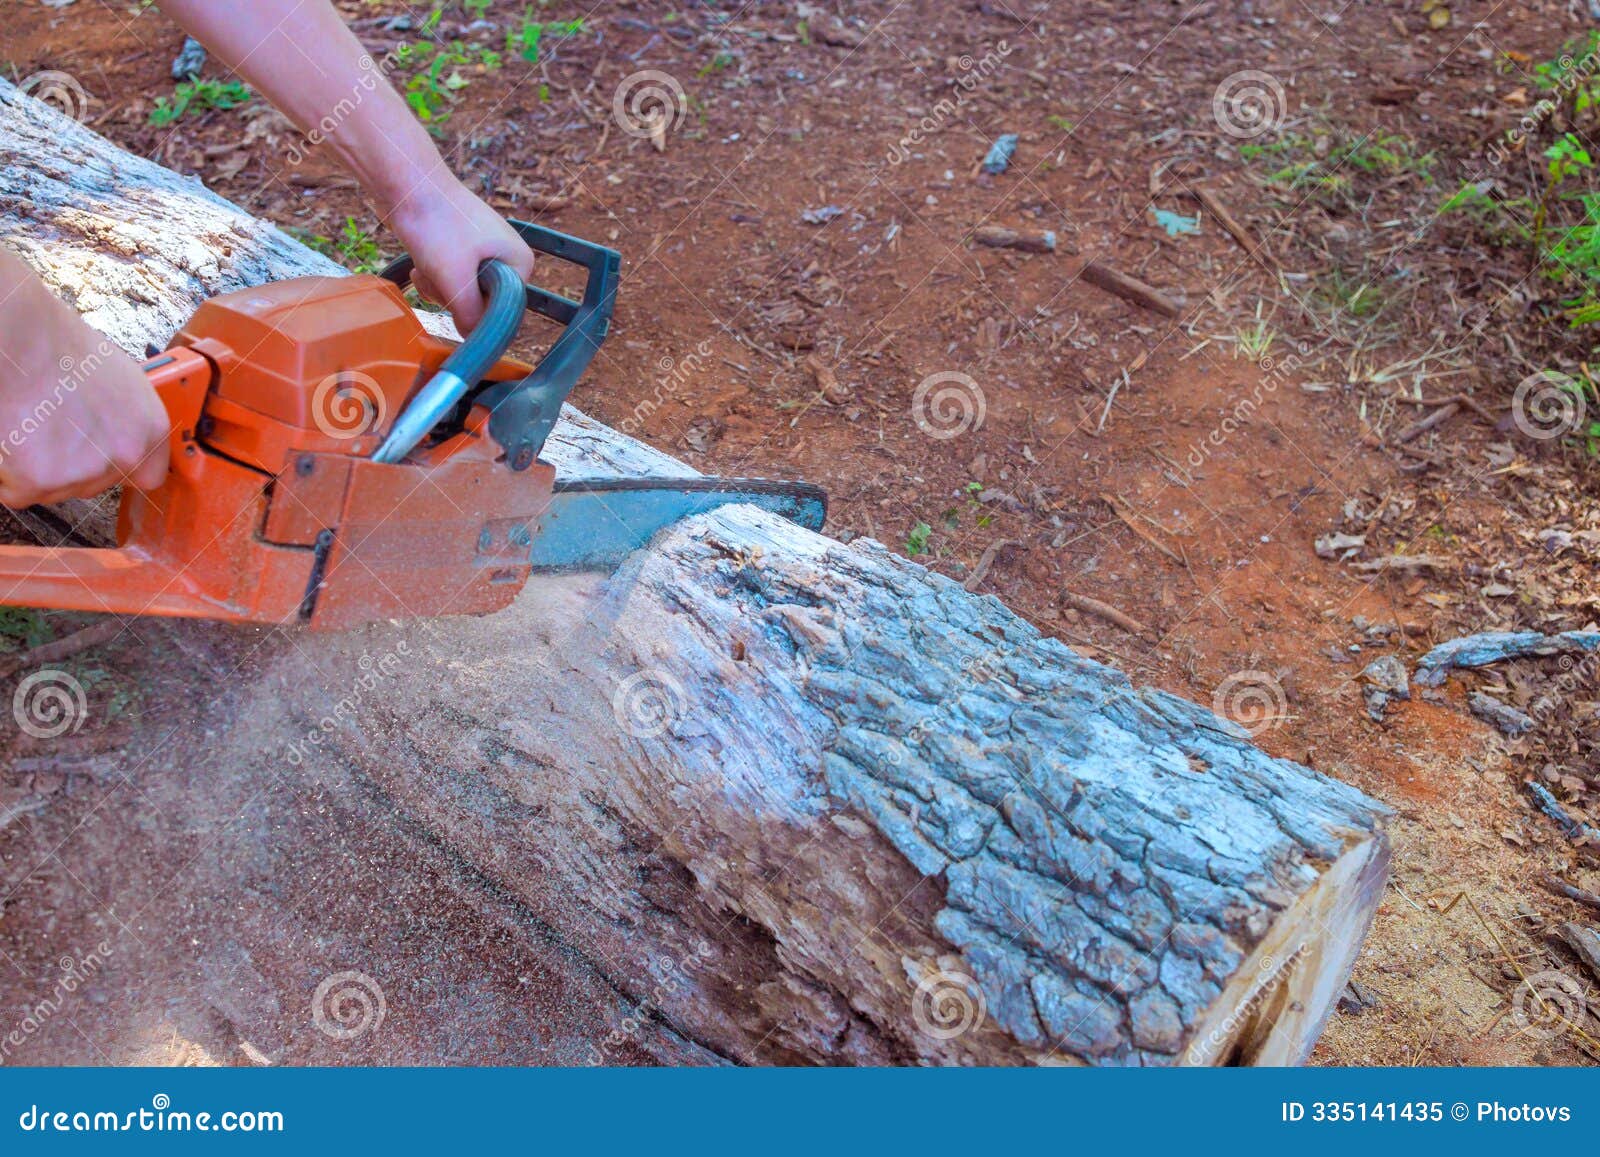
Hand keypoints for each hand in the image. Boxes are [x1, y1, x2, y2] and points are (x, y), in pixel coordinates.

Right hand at [0, 255, 168, 507]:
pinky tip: (9, 439)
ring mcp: (84, 470)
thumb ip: (124, 418)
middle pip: (95, 485)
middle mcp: (126, 454)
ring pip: (55, 490)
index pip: (149, 476)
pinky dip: (7, 475)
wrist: (21, 341)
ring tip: (28, 425)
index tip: (103, 462)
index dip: (120, 469)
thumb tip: (114, 433)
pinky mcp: (41, 480)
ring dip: (37, 470)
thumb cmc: (60, 347)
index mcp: (150, 429)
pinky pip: (18, 492)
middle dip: (72, 467)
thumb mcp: (120, 380)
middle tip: (50, 431)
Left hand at [385, 179, 535, 333]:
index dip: (477, 312)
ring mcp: (484, 250)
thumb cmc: (436, 223)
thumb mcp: (456, 280)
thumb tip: (474, 338)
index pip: (506, 311)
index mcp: (520, 262)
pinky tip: (420, 263)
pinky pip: (451, 276)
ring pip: (462, 291)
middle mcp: (507, 256)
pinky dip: (433, 275)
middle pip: (483, 302)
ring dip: (439, 287)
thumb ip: (471, 316)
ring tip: (426, 266)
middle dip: (454, 297)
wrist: (407, 183)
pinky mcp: (461, 246)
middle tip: (439, 276)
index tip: (455, 297)